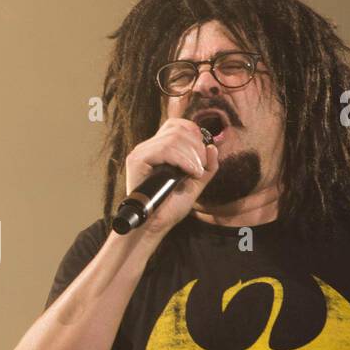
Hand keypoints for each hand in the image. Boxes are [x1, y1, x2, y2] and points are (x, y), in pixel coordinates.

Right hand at [122, 118, 219, 237]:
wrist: (156, 224)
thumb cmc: (172, 206)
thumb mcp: (196, 183)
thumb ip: (208, 166)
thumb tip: (212, 147)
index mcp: (159, 148)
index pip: (176, 124)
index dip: (194, 132)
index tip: (202, 154)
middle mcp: (148, 147)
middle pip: (178, 129)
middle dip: (196, 147)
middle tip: (201, 168)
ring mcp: (141, 152)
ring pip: (173, 138)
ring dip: (191, 156)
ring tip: (196, 173)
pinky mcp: (137, 160)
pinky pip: (164, 150)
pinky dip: (183, 160)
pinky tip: (190, 172)